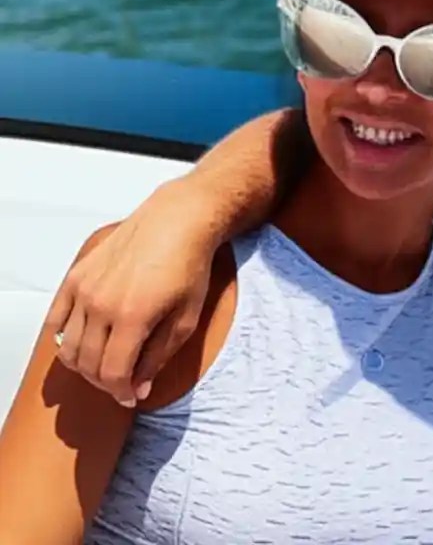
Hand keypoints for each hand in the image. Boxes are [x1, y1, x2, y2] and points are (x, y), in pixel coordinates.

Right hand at [45, 180, 215, 406]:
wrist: (177, 221)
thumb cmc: (189, 265)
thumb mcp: (186, 318)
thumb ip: (159, 356)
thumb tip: (140, 387)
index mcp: (132, 316)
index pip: (113, 373)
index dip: (122, 392)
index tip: (132, 397)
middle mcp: (100, 304)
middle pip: (88, 364)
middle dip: (105, 383)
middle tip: (123, 384)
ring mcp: (83, 289)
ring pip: (69, 346)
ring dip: (85, 366)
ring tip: (106, 367)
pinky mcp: (76, 277)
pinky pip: (57, 321)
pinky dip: (65, 340)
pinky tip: (85, 345)